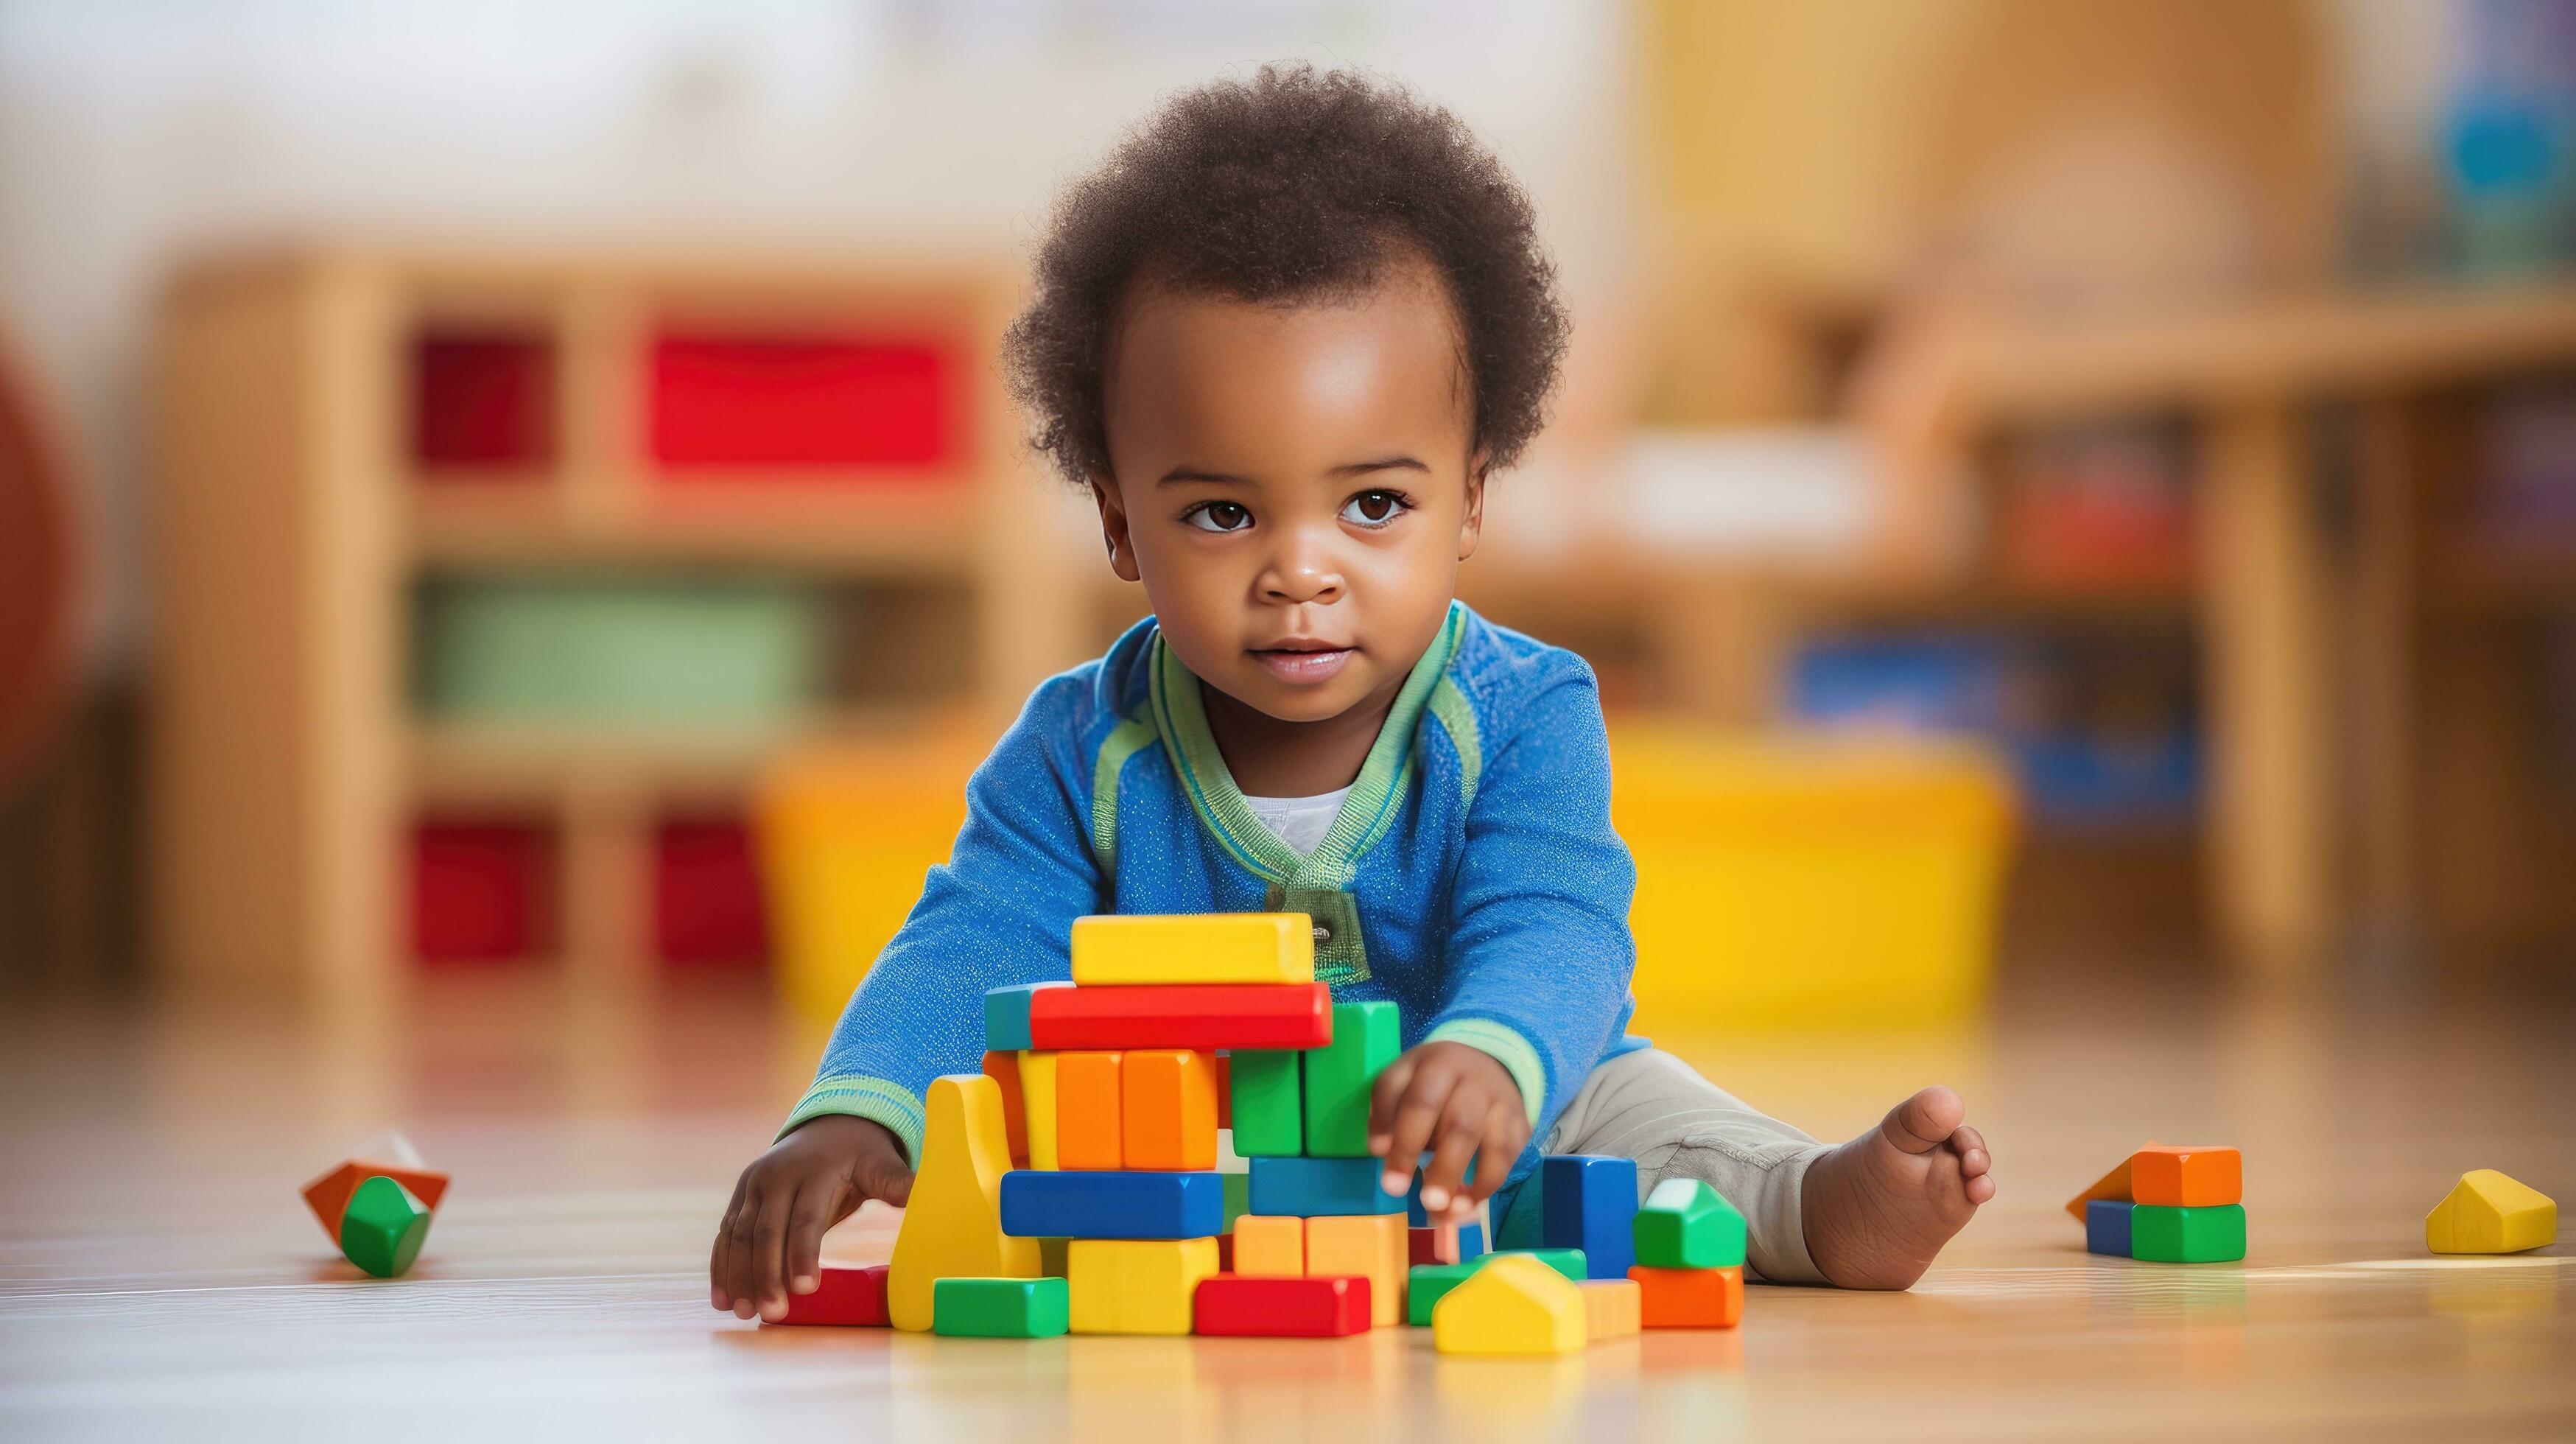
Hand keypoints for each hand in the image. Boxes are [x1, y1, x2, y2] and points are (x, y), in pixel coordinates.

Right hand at [710, 1114, 912, 1321]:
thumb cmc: (860, 1154)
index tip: (805, 1289)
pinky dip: (721, 1267)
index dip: (803, 1254)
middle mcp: (776, 1177)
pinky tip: (722, 1300)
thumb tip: (921, 1196)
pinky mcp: (740, 1199)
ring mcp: (753, 1187)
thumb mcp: (880, 1163)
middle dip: (767, 1275)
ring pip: (739, 1236)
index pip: (806, 1219)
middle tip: (773, 1313)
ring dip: (738, 1276)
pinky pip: (726, 1236)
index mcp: (812, 1172)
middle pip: (767, 1232)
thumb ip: (896, 1183)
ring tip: (743, 1313)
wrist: (826, 1127)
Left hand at [1366, 1041, 1528, 1223]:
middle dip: (1442, 1169)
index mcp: (1438, 1065)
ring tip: (1444, 1213)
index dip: (1405, 1144)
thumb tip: (1381, 1151)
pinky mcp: (1519, 1126)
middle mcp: (1476, 1082)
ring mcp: (1503, 1104)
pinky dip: (1486, 1188)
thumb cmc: (1431, 1082)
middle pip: (1461, 1125)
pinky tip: (1463, 1207)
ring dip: (1470, 1185)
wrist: (1482, 1065)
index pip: (1421, 1103)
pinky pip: (1507, 1162)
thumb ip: (1385, 1111)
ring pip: (1493, 1146)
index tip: (1391, 1183)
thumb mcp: (1402, 1080)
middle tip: (1424, 1202)